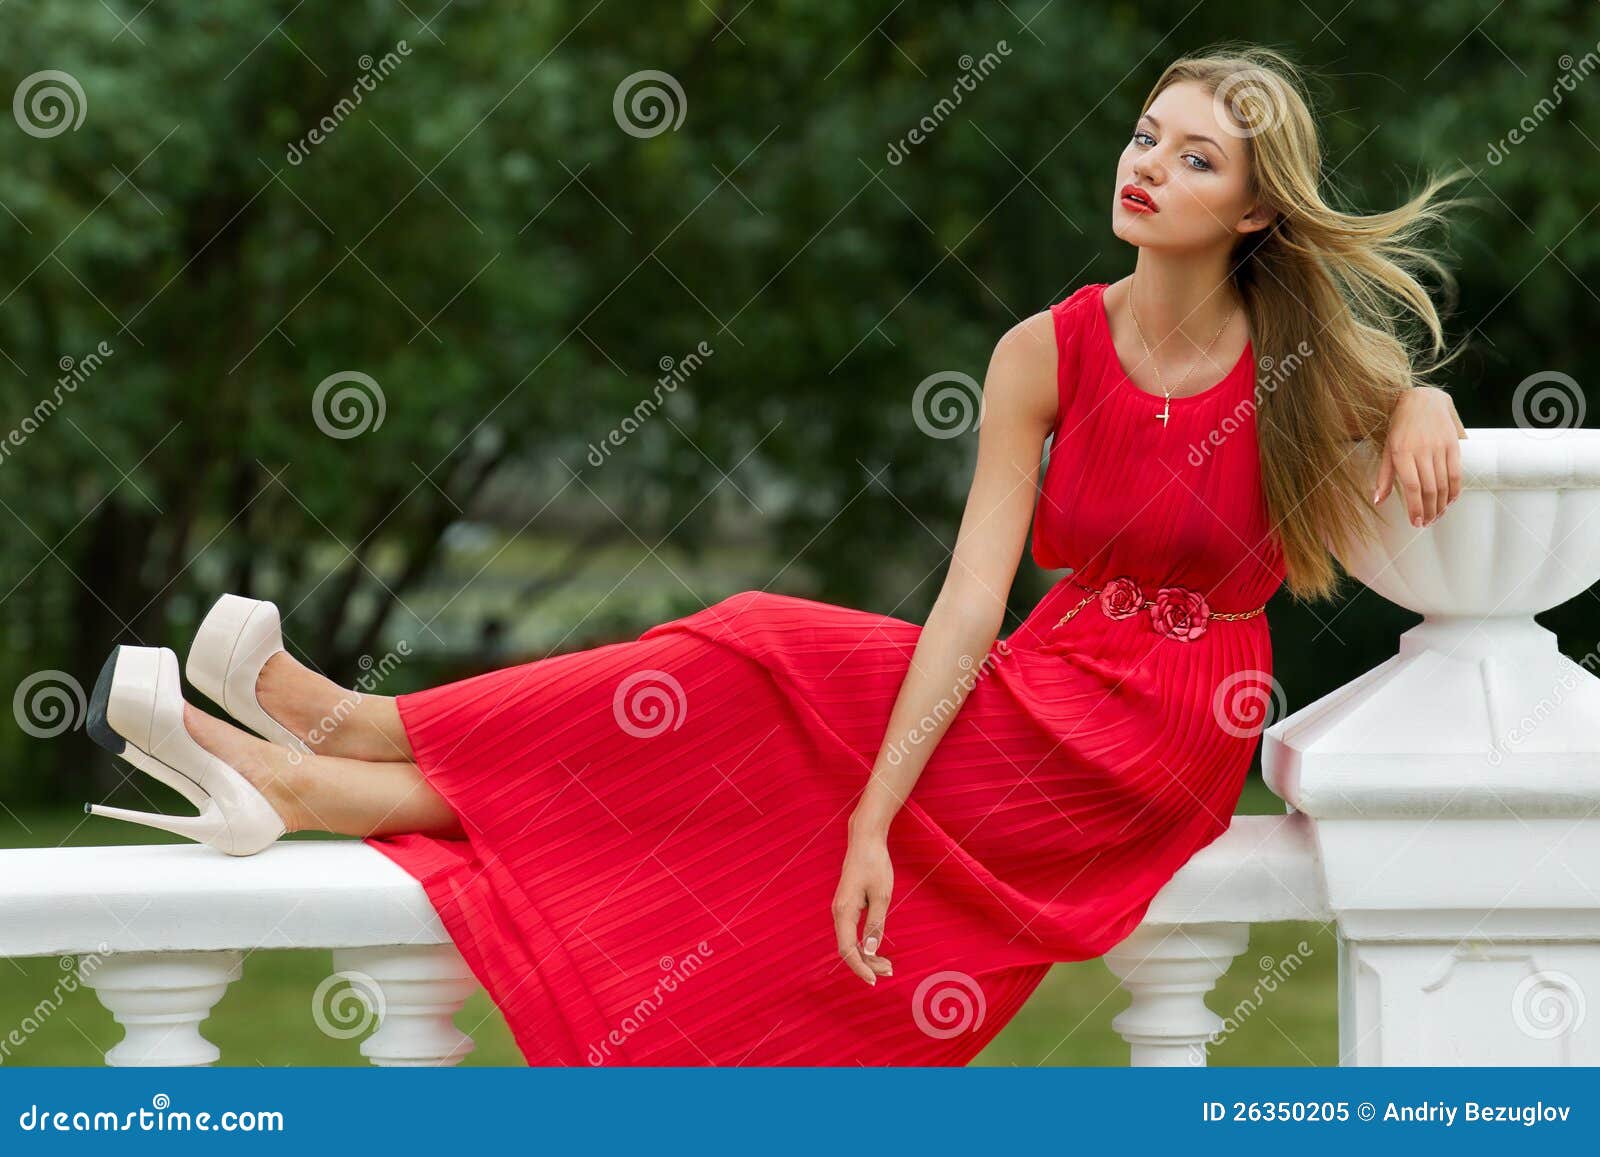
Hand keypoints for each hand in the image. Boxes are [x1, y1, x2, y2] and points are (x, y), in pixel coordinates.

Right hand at [832, 830, 893, 985]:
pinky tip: (876, 948)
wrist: (865, 841)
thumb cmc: (875, 865)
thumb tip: (871, 950)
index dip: (859, 967)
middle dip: (867, 964)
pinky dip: (864, 943)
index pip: (847, 949)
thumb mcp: (882, 896)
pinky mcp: (847, 906)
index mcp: (844, 911)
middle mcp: (838, 913)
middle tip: (889, 971)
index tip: (874, 980)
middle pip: (848, 948)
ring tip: (887, 964)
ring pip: (850, 941)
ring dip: (866, 955)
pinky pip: (852, 932)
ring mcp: (841, 909)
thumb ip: (876, 924)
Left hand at [1373, 386, 1466, 527]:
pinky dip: (1455, 490)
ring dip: (1441, 504)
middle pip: (1429, 488)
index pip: (1411, 487)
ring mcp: (1439, 447)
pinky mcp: (1454, 444)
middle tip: (1427, 523)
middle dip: (1429, 510)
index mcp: (1401, 452)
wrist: (1423, 399)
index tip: (1416, 522)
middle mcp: (1422, 450)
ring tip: (1437, 516)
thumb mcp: (1387, 448)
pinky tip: (1450, 501)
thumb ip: (1384, 476)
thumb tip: (1378, 500)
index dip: (1415, 507)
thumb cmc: (1400, 426)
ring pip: (1444, 483)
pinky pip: (1457, 472)